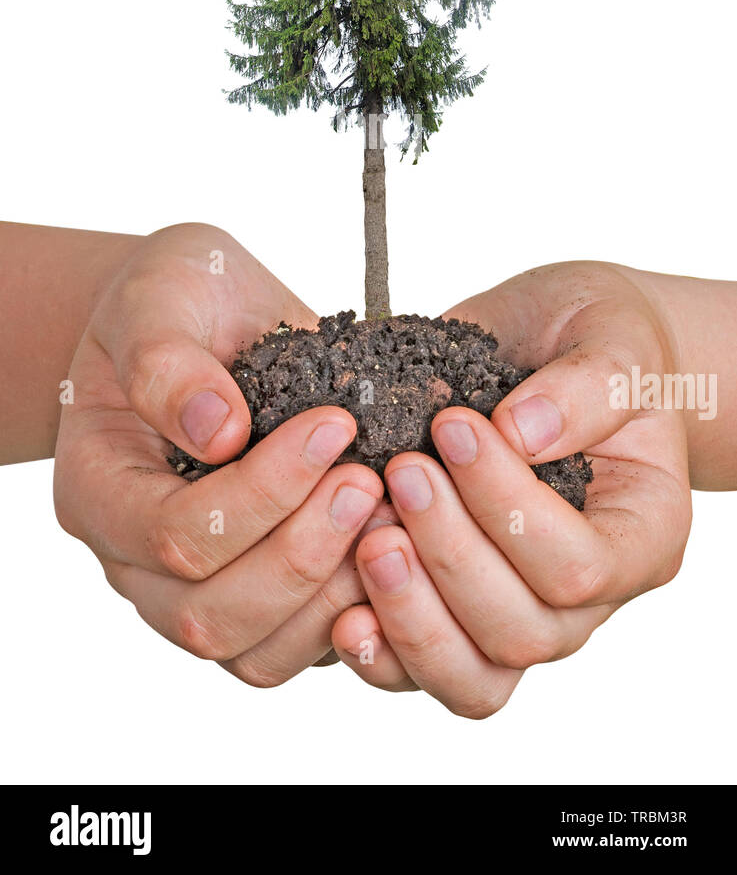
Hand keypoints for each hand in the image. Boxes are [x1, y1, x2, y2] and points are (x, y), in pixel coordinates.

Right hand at [54, 223, 383, 686]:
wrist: (205, 315)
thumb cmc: (176, 299)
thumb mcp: (161, 295)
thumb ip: (168, 360)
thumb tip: (219, 429)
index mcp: (98, 488)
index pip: (172, 534)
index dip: (259, 493)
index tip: (333, 425)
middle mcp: (136, 561)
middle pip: (209, 614)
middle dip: (303, 552)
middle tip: (371, 480)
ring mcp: (196, 589)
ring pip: (257, 652)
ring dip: (334, 593)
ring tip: (393, 514)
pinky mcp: (261, 600)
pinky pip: (302, 649)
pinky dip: (357, 613)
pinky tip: (400, 544)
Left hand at [331, 261, 691, 715]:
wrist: (552, 339)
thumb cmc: (593, 336)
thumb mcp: (610, 337)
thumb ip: (586, 387)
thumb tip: (521, 432)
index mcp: (641, 534)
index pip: (578, 566)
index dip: (507, 507)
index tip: (452, 426)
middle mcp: (587, 596)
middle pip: (520, 631)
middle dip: (449, 556)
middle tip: (401, 473)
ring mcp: (517, 612)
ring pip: (472, 676)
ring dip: (410, 615)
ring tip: (368, 538)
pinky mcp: (453, 610)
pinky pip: (418, 671)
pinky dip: (377, 651)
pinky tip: (341, 607)